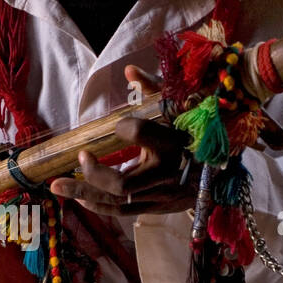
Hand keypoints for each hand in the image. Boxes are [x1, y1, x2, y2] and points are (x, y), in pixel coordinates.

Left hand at [48, 65, 197, 215]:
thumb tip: (129, 71)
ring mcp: (161, 195)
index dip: (123, 127)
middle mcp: (166, 173)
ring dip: (83, 195)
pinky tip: (81, 199)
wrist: (225, 172)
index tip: (115, 126)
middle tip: (74, 161)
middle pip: (121, 183)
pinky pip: (124, 212)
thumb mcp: (182, 109)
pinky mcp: (158, 208)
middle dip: (91, 175)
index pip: (140, 132)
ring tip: (57, 188)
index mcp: (173, 142)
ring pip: (117, 202)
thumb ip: (155, 90)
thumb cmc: (198, 135)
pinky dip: (100, 206)